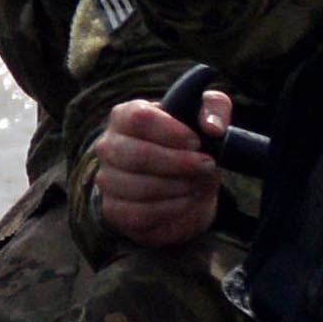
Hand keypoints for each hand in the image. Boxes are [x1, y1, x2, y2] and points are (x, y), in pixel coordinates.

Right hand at [89, 89, 232, 251]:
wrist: (184, 184)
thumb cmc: (189, 144)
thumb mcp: (207, 117)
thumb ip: (215, 108)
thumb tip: (212, 127)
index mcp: (125, 115)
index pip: (140, 118)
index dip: (171, 131)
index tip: (196, 142)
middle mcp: (108, 146)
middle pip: (138, 155)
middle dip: (178, 163)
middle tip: (205, 165)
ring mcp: (107, 179)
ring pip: (140, 187)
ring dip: (177, 187)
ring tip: (197, 184)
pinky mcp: (113, 210)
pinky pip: (141, 213)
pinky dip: (171, 209)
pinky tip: (186, 201)